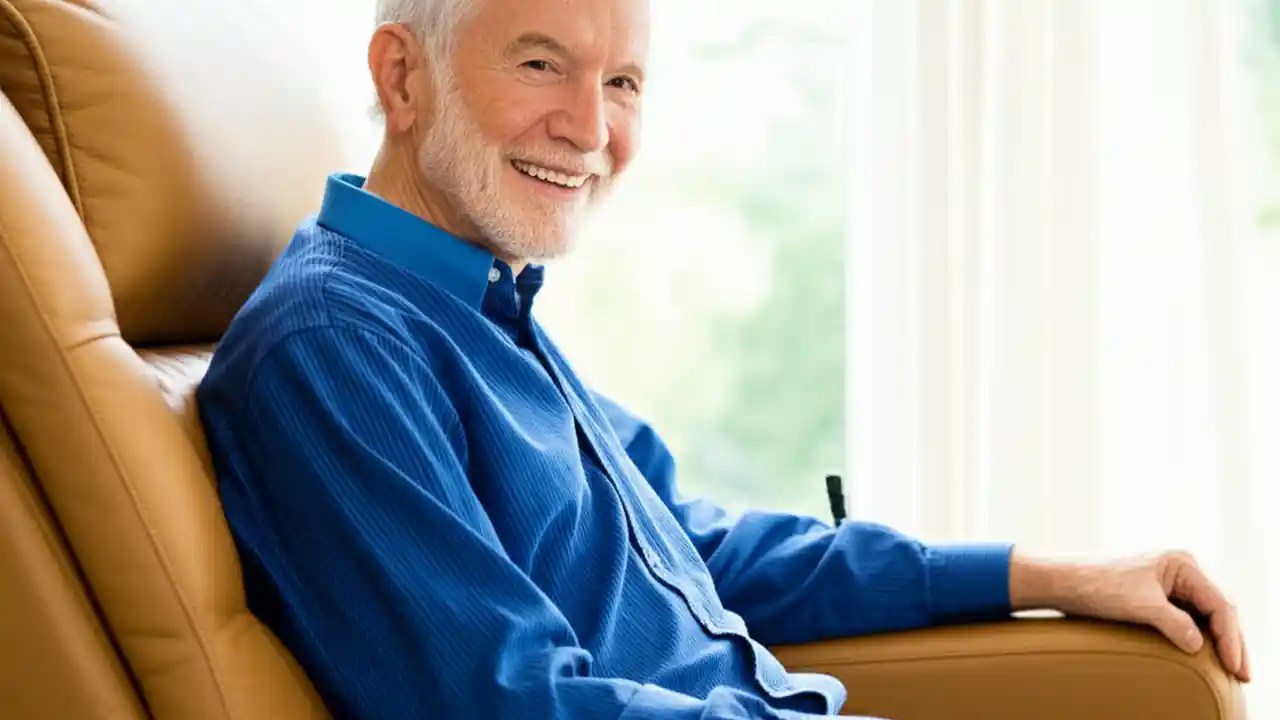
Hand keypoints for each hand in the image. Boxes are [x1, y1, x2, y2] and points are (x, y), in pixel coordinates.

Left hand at [1010, 549, 1250, 681]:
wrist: (1065, 583)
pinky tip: (1207, 657)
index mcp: (1182, 564)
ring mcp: (1171, 583)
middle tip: (1244, 675)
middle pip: (1219, 610)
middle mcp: (1181, 571)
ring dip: (1219, 642)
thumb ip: (1173, 623)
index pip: (1220, 605)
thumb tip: (1198, 646)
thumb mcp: (1139, 606)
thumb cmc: (1098, 587)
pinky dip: (1201, 638)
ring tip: (1232, 670)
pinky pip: (1190, 619)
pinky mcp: (1159, 596)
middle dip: (1232, 642)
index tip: (1234, 666)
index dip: (1231, 638)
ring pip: (1207, 616)